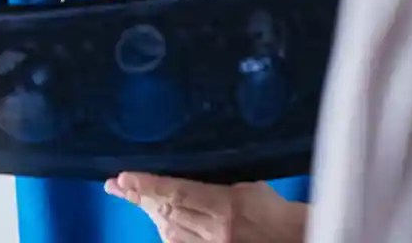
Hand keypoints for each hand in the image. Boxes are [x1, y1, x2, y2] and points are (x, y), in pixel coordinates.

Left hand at [105, 172, 307, 242]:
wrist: (295, 240)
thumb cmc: (277, 212)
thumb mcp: (251, 187)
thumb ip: (218, 183)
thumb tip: (187, 175)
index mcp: (227, 206)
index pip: (178, 193)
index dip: (148, 185)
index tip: (124, 177)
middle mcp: (216, 231)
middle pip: (166, 212)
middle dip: (138, 197)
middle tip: (116, 185)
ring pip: (168, 230)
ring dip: (148, 212)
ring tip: (129, 195)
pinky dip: (165, 230)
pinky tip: (154, 218)